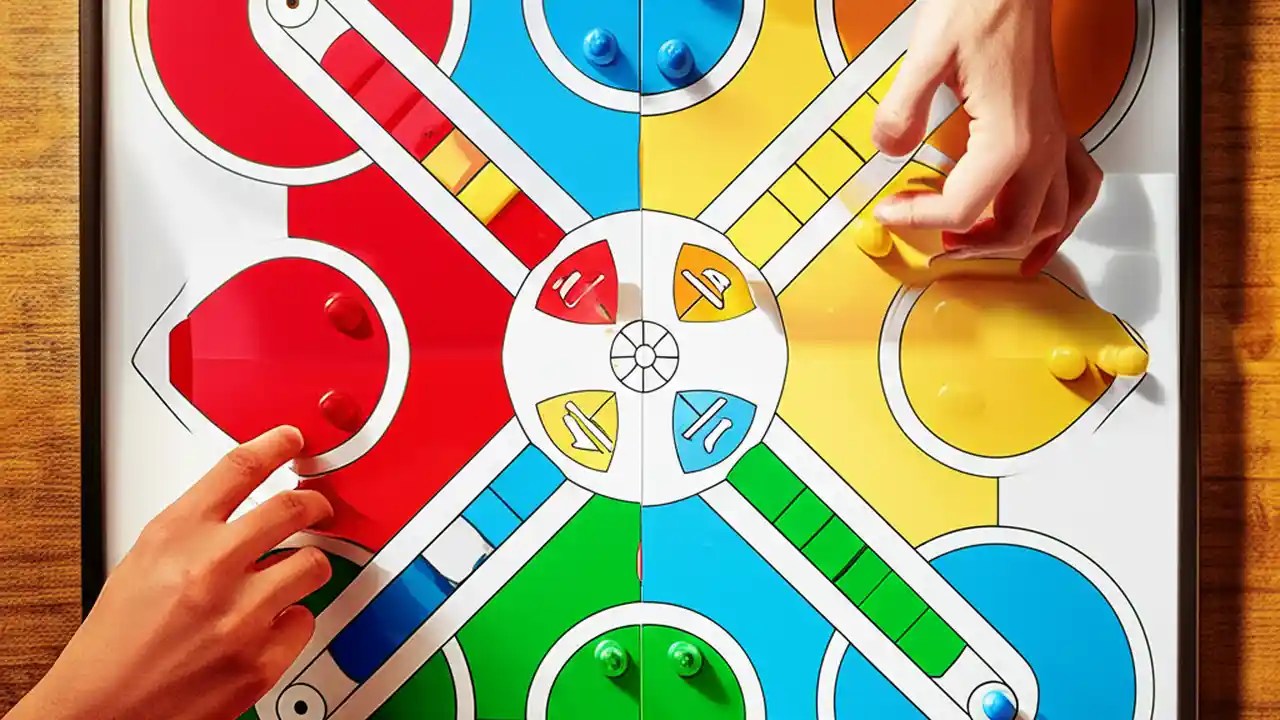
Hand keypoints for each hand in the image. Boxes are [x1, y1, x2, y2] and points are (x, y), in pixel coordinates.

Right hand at [7, 426, 332, 719]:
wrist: (103, 710)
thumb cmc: (117, 639)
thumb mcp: (143, 560)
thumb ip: (194, 528)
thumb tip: (243, 505)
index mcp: (176, 535)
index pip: (239, 468)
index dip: (275, 445)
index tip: (292, 440)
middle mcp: (211, 568)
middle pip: (293, 507)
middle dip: (316, 503)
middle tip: (319, 506)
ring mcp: (241, 615)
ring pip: (313, 563)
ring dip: (306, 565)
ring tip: (289, 574)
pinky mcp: (261, 658)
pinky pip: (305, 619)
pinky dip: (291, 620)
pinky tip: (266, 625)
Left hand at [870, 0, 1102, 274]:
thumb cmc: (981, 5)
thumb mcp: (926, 54)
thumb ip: (902, 108)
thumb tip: (888, 148)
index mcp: (1008, 138)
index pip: (963, 207)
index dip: (917, 218)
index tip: (889, 211)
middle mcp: (1040, 146)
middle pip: (1014, 227)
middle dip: (971, 246)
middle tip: (928, 240)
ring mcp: (1054, 139)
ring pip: (1054, 217)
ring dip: (1017, 243)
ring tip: (975, 247)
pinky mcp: (1055, 129)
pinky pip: (1078, 187)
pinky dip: (1064, 219)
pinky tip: (1043, 236)